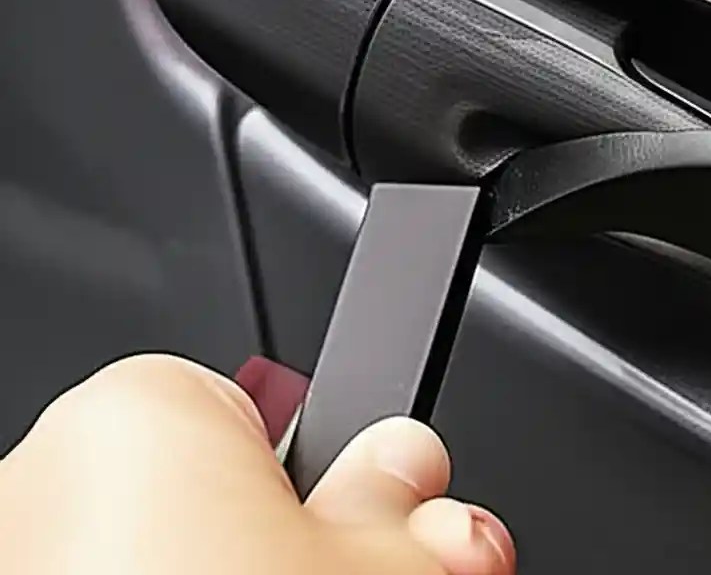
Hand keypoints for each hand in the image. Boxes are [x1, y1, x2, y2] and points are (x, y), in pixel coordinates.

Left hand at [0, 354, 513, 574]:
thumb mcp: (383, 568)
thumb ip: (401, 498)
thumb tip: (407, 460)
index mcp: (136, 422)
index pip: (265, 415)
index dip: (340, 485)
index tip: (390, 536)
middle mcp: (42, 487)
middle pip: (221, 502)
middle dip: (316, 553)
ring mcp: (15, 571)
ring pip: (169, 570)